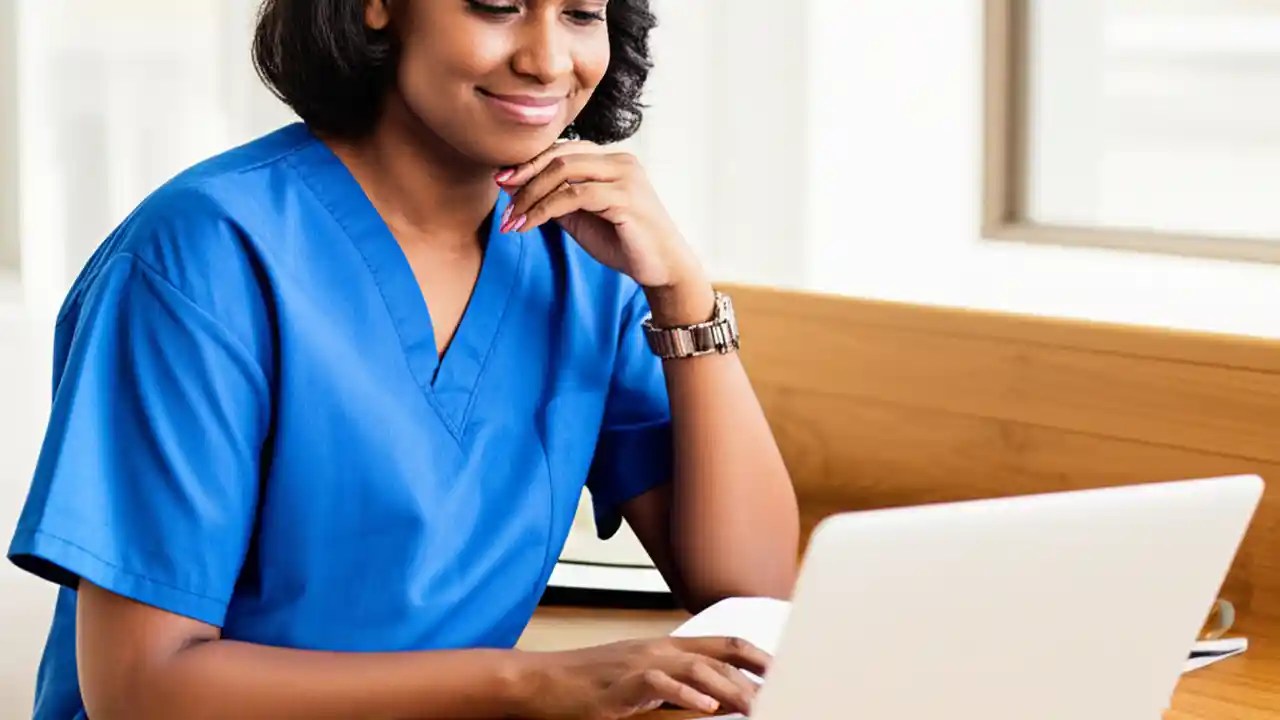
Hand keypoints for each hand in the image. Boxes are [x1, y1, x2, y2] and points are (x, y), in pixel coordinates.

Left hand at [496, 141, 701, 290]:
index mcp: (612, 159)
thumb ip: (555, 199)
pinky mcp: (626, 198)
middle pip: (560, 155)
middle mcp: (620, 160)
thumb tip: (514, 188)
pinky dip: (545, 210)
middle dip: (525, 176)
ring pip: (564, 171)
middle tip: (502, 194)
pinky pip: (575, 196)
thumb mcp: (581, 217)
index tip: (502, 180)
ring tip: (512, 218)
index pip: (562, 149)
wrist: (662, 268)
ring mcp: (625, 177)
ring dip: (532, 195)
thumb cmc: (624, 242)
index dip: (529, 163)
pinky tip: (529, 225)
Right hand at [518, 636, 769, 719]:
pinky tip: (705, 707)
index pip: (724, 644)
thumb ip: (677, 691)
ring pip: (695, 667)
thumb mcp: (638, 683)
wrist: (538, 683)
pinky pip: (656, 684)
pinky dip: (683, 693)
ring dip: (729, 689)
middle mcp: (657, 650)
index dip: (758, 657)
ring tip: (756, 707)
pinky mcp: (618, 686)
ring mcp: (638, 664)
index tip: (785, 673)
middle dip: (754, 677)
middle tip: (782, 697)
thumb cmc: (586, 688)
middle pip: (718, 656)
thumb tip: (717, 702)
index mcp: (664, 648)